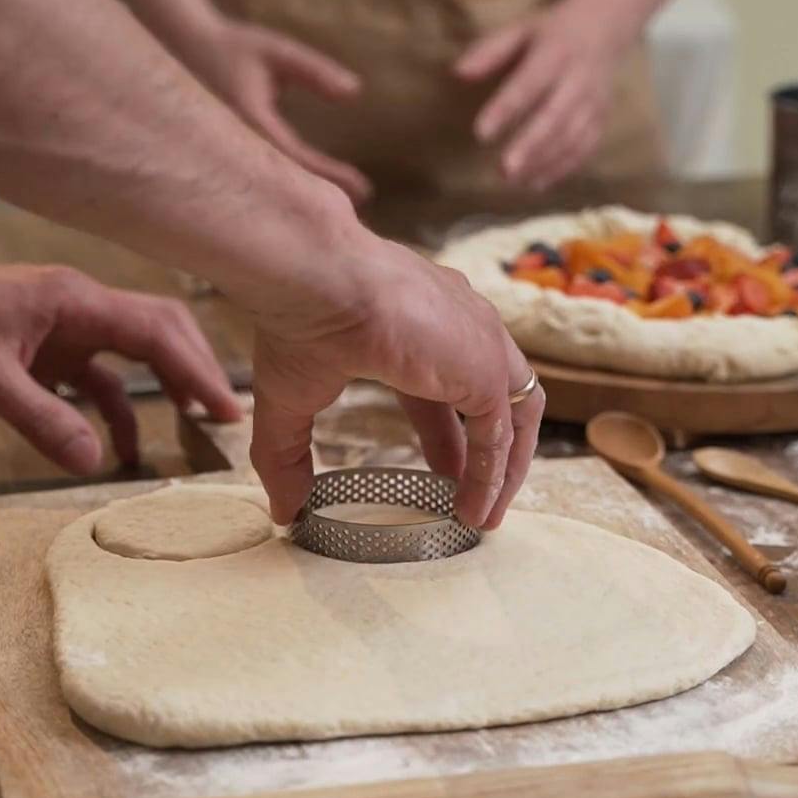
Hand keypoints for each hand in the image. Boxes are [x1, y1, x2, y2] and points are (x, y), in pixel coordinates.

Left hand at [0, 263, 241, 472]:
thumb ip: (41, 419)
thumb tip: (93, 461)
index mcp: (72, 300)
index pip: (155, 330)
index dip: (197, 367)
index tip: (225, 406)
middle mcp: (77, 308)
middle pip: (158, 333)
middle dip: (195, 370)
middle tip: (227, 416)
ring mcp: (63, 327)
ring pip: (133, 353)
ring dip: (163, 388)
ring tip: (194, 426)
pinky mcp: (45, 349)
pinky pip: (96, 379)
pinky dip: (115, 410)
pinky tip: (122, 446)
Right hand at [176, 15, 370, 207]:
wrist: (175, 46)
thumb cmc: (231, 46)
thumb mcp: (277, 52)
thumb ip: (314, 71)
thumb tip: (354, 92)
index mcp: (248, 120)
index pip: (297, 158)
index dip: (330, 175)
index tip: (364, 189)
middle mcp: (232, 145)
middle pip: (281, 187)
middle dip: (318, 199)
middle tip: (359, 210)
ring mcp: (221, 157)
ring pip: (265, 191)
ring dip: (300, 202)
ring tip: (340, 211)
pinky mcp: (217, 161)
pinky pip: (252, 183)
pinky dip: (280, 193)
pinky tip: (303, 199)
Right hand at [248, 228, 543, 530]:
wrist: (316, 280)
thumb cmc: (299, 323)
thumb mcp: (288, 402)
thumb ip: (287, 459)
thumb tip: (281, 513)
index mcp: (418, 327)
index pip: (446, 390)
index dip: (448, 440)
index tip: (442, 481)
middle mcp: (459, 328)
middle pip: (491, 400)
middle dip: (486, 457)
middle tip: (472, 505)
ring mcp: (480, 342)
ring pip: (516, 411)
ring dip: (505, 468)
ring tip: (484, 517)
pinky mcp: (487, 366)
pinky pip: (502, 433)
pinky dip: (494, 473)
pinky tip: (475, 508)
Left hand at [456, 0, 629, 190]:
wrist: (604, 28)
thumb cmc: (551, 33)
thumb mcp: (519, 30)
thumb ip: (489, 51)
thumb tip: (457, 73)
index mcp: (554, 54)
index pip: (528, 85)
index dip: (505, 109)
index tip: (481, 133)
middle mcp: (577, 80)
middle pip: (554, 118)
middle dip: (530, 146)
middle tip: (504, 169)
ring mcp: (593, 103)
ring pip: (571, 138)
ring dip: (544, 162)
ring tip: (514, 181)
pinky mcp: (600, 120)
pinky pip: (584, 149)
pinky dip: (562, 169)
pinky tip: (537, 183)